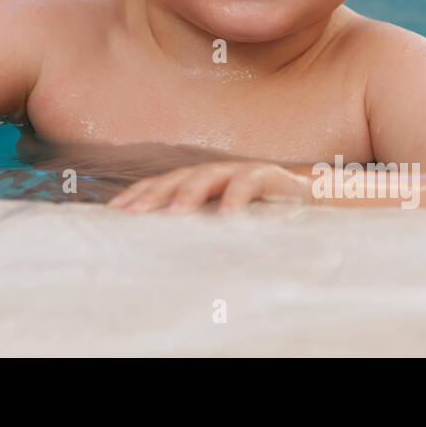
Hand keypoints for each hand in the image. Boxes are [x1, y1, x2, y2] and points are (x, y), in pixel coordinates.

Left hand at [106, 160, 311, 214]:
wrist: (312, 201)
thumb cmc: (261, 217)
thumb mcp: (224, 225)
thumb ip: (199, 232)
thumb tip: (161, 256)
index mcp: (199, 183)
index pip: (160, 184)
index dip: (137, 195)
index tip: (113, 213)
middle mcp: (215, 173)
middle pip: (176, 177)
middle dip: (153, 194)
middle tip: (133, 214)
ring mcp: (239, 170)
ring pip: (208, 174)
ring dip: (190, 193)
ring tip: (175, 214)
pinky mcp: (268, 175)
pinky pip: (249, 182)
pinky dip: (237, 197)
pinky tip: (228, 215)